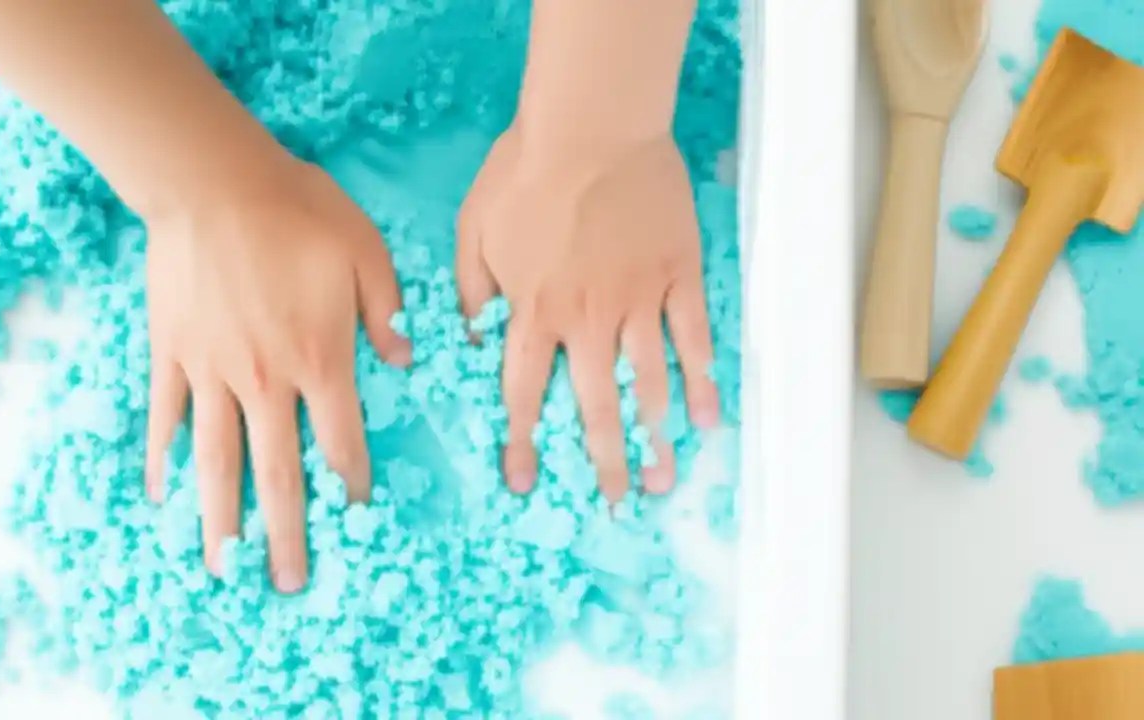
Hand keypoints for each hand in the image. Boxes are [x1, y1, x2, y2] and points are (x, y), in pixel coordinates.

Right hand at [142, 149, 409, 592]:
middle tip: (289, 583)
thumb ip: (386, 312)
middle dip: (286, 533)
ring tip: (221, 567)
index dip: (350, 481)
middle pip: (276, 473)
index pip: (340, 439)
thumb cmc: (296, 210)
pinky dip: (163, 458)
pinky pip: (167, 418)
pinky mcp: (172, 355)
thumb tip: (402, 361)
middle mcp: (265, 380)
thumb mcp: (365, 250)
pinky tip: (160, 495)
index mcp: (319, 359)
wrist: (211, 181)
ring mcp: (212, 372)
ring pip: (217, 461)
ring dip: (221, 519)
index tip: (354, 517)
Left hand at [457, 130, 719, 501]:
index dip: (525, 442)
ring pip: (651, 382)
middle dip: (603, 460)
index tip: (526, 483)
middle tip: (614, 502)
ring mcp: (640, 301)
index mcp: (535, 313)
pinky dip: (703, 380)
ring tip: (664, 480)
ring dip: (656, 436)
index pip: (526, 393)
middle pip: (597, 405)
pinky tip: (707, 418)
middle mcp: (588, 320)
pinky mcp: (679, 276)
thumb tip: (469, 340)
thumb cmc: (525, 173)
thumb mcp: (473, 231)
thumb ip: (471, 293)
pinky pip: (695, 339)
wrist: (591, 126)